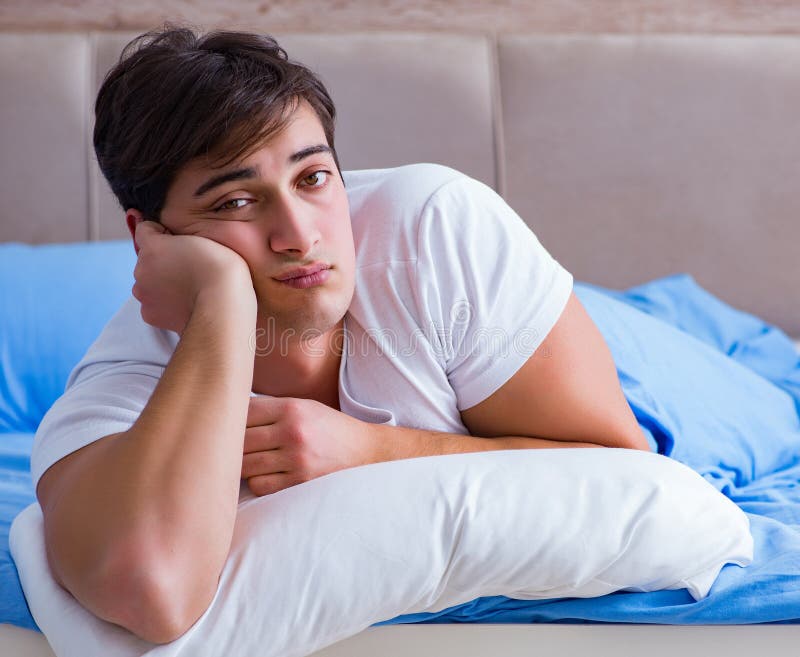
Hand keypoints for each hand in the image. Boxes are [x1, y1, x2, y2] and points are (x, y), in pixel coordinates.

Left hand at [132, 220, 253, 334]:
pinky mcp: (150, 314)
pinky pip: (153, 304)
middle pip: (147, 259)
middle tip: (189, 268)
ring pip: (148, 283)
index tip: (177, 240)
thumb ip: (180, 238)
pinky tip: (184, 302)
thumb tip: (172, 242)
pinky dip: (165, 304)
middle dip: (164, 261)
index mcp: (152, 247)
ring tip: (189, 288)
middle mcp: (141, 269)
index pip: (145, 229)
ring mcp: (144, 293)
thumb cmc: (220, 272)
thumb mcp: (205, 238)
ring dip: (162, 283)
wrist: (222, 306)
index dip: (163, 232)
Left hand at [241, 396, 376, 495]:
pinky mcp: (299, 483)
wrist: (365, 452)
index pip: (244, 412)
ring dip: (243, 465)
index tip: (230, 425)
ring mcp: (296, 459)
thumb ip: (272, 409)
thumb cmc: (328, 428)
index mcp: (292, 408)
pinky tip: (267, 474)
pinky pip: (259, 485)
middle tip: (231, 448)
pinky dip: (257, 482)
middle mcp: (293, 432)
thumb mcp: (305, 407)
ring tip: (251, 461)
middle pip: (240, 440)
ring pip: (245, 465)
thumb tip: (229, 414)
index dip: (232, 419)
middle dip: (232, 445)